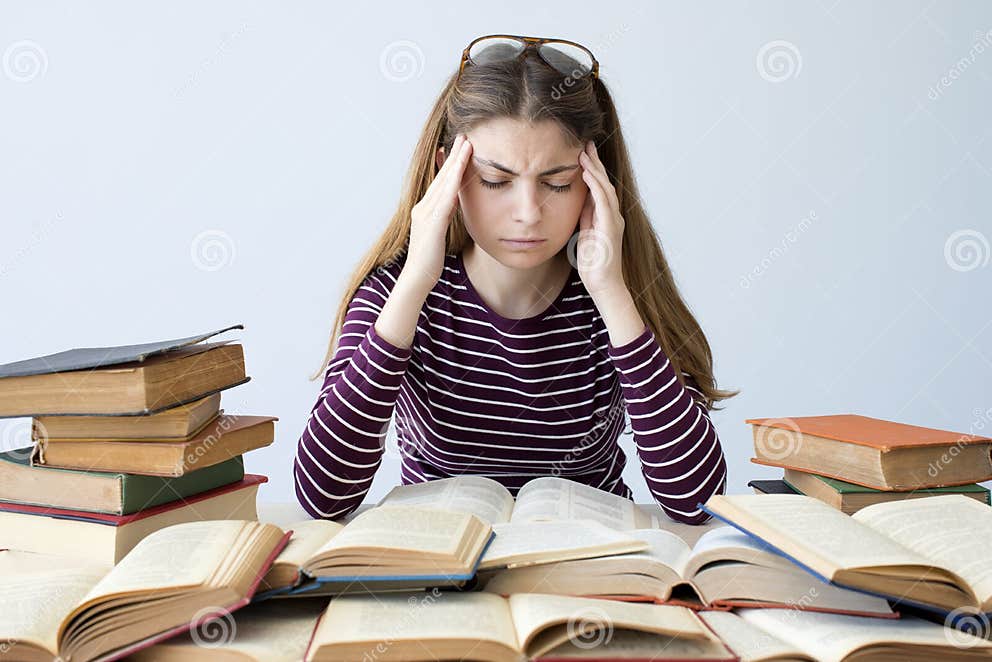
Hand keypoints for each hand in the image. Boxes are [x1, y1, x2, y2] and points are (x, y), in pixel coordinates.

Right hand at [401, 134, 473, 293]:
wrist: (417, 278)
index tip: (459, 147)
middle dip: (453, 156)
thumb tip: (453, 205)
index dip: (450, 164)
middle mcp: (423, 208)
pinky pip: (445, 199)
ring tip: (466, 144)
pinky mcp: (432, 224)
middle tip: (464, 136)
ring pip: (443, 183)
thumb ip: (444, 218)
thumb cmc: (429, 261)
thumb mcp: (437, 235)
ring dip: (455, 162)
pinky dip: (453, 182)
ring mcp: (426, 215)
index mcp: (425, 211)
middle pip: (441, 177)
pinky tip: (461, 170)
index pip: (440, 183)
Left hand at [576, 140, 625, 297]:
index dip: (592, 169)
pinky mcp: (610, 228)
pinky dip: (595, 186)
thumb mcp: (586, 233)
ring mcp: (614, 221)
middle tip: (585, 143)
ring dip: (594, 169)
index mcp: (606, 216)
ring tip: (584, 153)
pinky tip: (587, 173)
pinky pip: (603, 202)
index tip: (582, 152)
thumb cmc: (594, 264)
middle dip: (595, 162)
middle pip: (604, 183)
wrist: (604, 285)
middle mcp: (613, 215)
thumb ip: (586, 216)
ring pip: (605, 188)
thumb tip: (581, 199)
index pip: (599, 187)